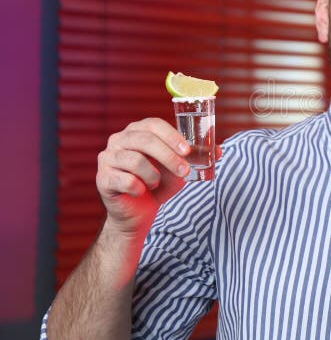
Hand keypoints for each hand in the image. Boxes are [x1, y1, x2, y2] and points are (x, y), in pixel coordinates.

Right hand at [96, 118, 219, 237]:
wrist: (138, 215)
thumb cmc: (158, 186)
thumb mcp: (180, 170)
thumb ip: (197, 158)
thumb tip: (219, 150)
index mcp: (137, 131)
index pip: (153, 124)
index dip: (171, 135)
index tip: (188, 150)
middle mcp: (119, 140)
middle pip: (144, 140)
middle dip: (168, 156)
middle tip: (185, 171)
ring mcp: (107, 158)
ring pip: (134, 160)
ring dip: (153, 175)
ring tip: (157, 183)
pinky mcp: (102, 178)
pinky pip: (123, 180)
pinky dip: (138, 187)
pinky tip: (141, 191)